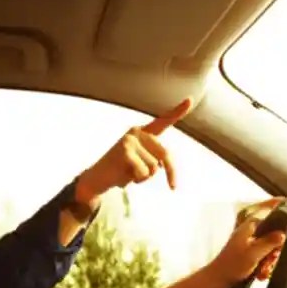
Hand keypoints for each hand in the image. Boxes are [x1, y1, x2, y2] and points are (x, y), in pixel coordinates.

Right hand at [75, 98, 193, 205]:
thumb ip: (154, 159)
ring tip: (129, 173)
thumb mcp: (141, 163)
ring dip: (144, 177)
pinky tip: (123, 176)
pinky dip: (137, 180)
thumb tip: (160, 165)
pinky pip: (143, 172)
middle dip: (171, 173)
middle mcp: (137, 132)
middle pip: (165, 154)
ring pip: (154, 167)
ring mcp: (130, 140)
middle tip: (173, 187)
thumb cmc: (121, 171)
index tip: (190, 100)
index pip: (163, 121)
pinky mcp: (124, 151)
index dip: (178, 111)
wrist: (96, 180)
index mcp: (143, 133)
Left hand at [204, 198, 286, 287]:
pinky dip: (264, 265)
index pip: (268, 209)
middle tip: (273, 257)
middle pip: (273, 231)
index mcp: (250, 225)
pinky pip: (264, 255)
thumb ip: (269, 242)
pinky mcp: (249, 252)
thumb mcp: (254, 253)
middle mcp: (250, 230)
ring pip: (270, 245)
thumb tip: (283, 234)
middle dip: (276, 247)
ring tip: (265, 269)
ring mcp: (250, 241)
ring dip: (270, 259)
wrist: (217, 280)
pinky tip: (261, 274)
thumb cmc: (232, 266)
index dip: (280, 208)